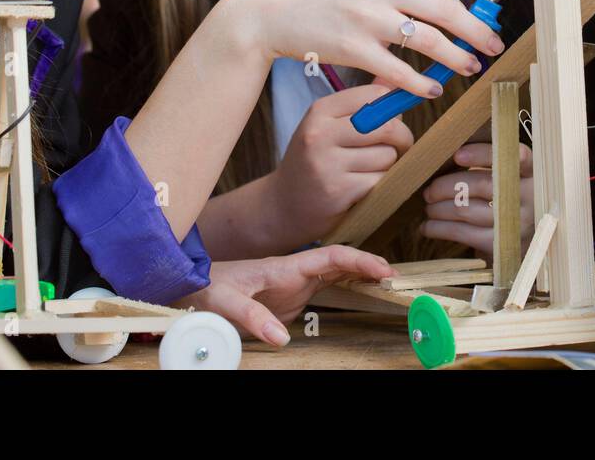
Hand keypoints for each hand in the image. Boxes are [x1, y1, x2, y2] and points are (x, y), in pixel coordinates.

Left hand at [177, 245, 394, 346]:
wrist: (197, 285)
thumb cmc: (210, 287)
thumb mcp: (226, 302)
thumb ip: (251, 317)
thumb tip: (282, 339)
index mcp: (287, 265)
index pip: (332, 256)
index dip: (359, 261)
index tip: (383, 270)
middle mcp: (298, 270)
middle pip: (343, 262)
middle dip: (371, 266)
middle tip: (397, 280)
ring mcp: (298, 282)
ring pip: (340, 273)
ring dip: (364, 276)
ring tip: (389, 285)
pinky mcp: (295, 296)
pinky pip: (329, 286)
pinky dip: (350, 286)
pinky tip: (365, 292)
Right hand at [231, 0, 504, 98]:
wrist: (262, 11)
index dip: (462, 7)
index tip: (476, 21)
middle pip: (443, 10)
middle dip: (475, 30)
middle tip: (493, 45)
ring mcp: (367, 17)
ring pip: (428, 41)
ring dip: (456, 58)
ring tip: (470, 68)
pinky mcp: (353, 48)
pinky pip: (398, 70)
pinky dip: (420, 82)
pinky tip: (432, 90)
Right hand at [270, 84, 414, 242]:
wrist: (283, 205)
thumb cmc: (313, 160)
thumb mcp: (329, 126)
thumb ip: (361, 104)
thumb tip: (393, 81)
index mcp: (320, 111)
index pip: (374, 96)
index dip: (394, 107)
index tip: (396, 119)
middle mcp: (320, 134)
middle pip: (387, 126)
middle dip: (402, 138)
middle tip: (400, 147)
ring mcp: (327, 164)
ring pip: (387, 156)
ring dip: (390, 165)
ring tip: (373, 168)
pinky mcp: (337, 191)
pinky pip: (381, 181)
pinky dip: (382, 184)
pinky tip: (366, 186)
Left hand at [420, 141, 534, 254]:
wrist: (529, 238)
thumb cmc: (509, 197)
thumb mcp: (509, 176)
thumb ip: (488, 162)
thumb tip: (446, 153)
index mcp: (531, 170)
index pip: (512, 156)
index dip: (483, 154)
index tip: (457, 155)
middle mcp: (530, 195)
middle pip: (480, 184)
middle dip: (445, 186)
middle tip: (429, 191)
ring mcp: (518, 221)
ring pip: (465, 209)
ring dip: (437, 208)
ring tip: (428, 207)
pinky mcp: (503, 244)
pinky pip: (462, 233)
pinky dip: (438, 229)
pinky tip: (428, 227)